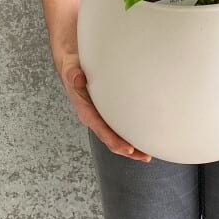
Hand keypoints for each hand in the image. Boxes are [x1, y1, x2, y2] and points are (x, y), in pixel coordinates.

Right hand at [55, 47, 152, 162]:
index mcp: (85, 110)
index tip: (129, 149)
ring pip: (116, 134)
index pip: (101, 129)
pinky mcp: (107, 109)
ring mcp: (101, 114)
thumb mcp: (71, 68)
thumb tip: (78, 78)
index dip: (114, 140)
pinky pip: (119, 123)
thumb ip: (73, 74)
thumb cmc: (72, 66)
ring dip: (131, 145)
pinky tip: (143, 134)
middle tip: (145, 157)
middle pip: (111, 138)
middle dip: (127, 150)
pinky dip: (130, 132)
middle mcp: (94, 116)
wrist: (72, 62)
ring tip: (147, 154)